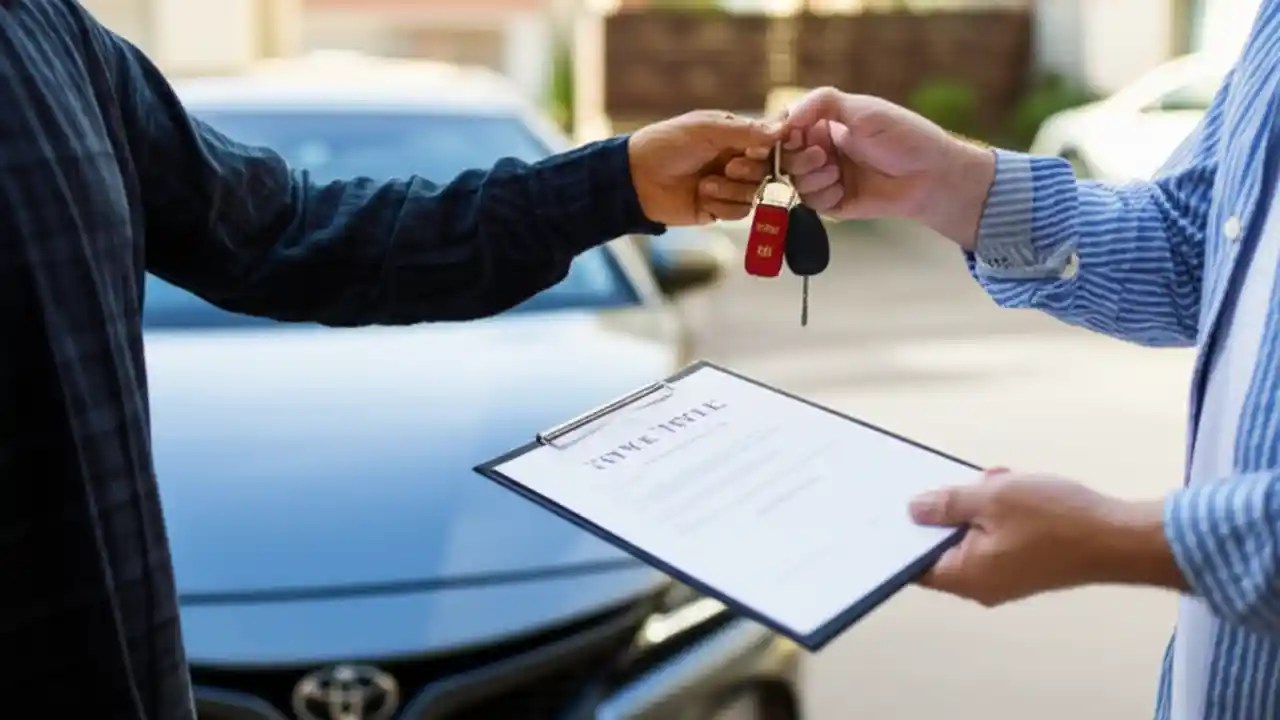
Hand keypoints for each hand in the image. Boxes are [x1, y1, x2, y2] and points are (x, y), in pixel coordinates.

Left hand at [628, 110, 783, 225]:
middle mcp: (736, 160)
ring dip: (731, 191)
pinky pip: (739, 213)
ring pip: (755, 194)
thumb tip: (782, 129)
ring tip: (705, 185)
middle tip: (730, 166)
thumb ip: (745, 130)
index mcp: (735, 136)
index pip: (771, 143)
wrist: (637, 179)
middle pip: (768, 172)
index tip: (773, 151)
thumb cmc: (668, 144)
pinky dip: (722, 206)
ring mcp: (729, 186)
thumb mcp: (707, 129)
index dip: (776, 149)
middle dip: (750, 171)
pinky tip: (702, 198)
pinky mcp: (718, 209)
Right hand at [779, 87, 996, 249]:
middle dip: (798, 157)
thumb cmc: (902, 136)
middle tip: (821, 155)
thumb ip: (820, 103)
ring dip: (810, 176)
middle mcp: (823, 150)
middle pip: (786, 157)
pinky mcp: (835, 203)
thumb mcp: (861, 108)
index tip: (788, 135)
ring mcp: (828, 178)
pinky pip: (810, 202)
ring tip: (836, 172)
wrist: (930, 175)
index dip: (782, 134)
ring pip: (795, 181)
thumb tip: (785, 118)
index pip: (787, 128)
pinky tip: (840, 187)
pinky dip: (821, 195)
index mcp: (826, 124)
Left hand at [908, 468, 1185, 606]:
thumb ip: (947, 503)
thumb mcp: (992, 498)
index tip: (898, 507)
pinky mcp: (1026, 566)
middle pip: (945, 544)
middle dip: (952, 507)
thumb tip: (913, 510)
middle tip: (968, 483)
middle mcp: (982, 585)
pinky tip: (1015, 487)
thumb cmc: (1057, 520)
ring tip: (1000, 480)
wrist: (1119, 538)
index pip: (915, 564)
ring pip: (975, 534)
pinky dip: (1001, 512)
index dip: (905, 535)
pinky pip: (998, 536)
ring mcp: (1005, 577)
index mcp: (966, 576)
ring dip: (981, 503)